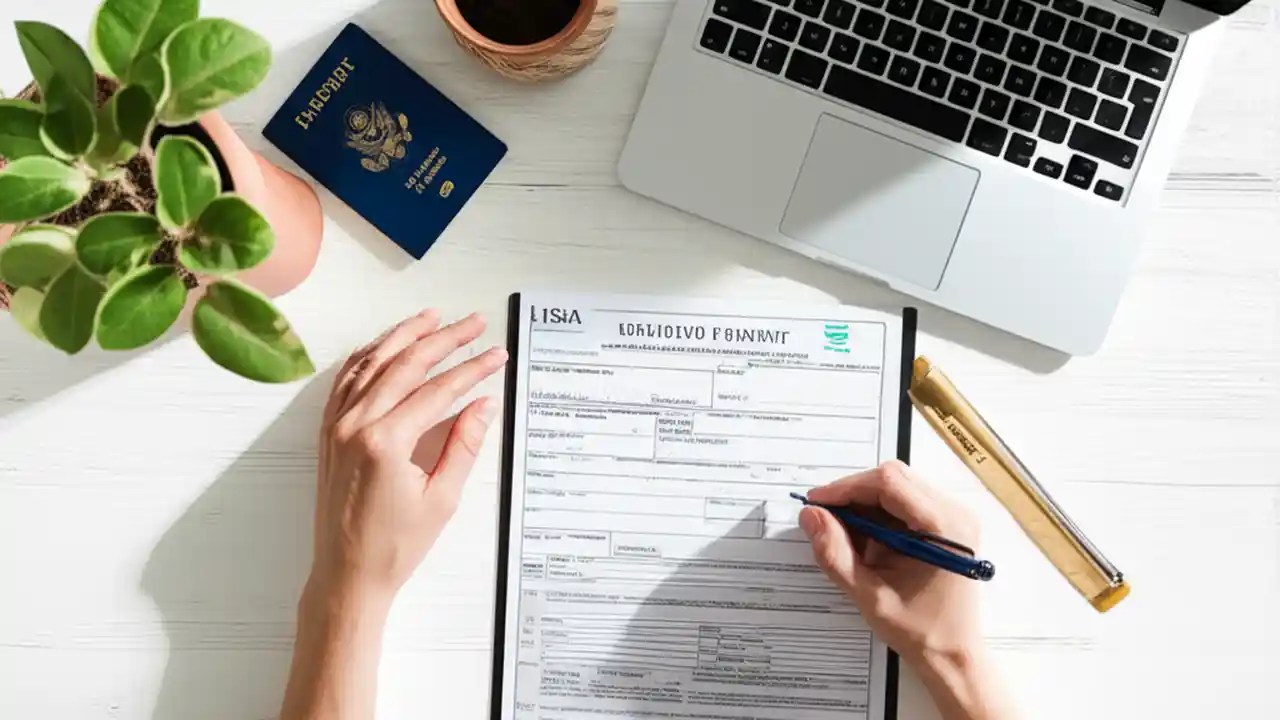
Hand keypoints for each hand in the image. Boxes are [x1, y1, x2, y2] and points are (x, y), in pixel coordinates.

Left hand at [312, 309, 507, 605]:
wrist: (347, 575)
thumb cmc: (394, 546)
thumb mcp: (442, 498)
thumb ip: (464, 444)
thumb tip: (482, 404)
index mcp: (385, 443)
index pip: (438, 390)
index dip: (472, 368)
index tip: (496, 354)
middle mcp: (355, 426)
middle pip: (406, 365)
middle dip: (444, 339)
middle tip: (474, 323)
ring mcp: (336, 427)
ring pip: (372, 363)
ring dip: (404, 336)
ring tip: (433, 318)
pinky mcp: (328, 433)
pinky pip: (346, 381)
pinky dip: (367, 357)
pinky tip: (385, 345)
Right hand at [800, 462, 1015, 719]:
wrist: (953, 653)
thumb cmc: (918, 630)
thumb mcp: (868, 596)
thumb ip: (836, 554)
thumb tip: (810, 516)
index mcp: (944, 528)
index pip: (889, 483)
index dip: (847, 487)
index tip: (817, 503)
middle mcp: (956, 513)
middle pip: (895, 478)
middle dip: (854, 492)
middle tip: (825, 517)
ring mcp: (955, 516)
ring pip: (899, 484)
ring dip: (865, 501)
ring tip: (845, 531)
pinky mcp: (948, 522)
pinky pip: (906, 500)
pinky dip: (879, 511)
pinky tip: (866, 537)